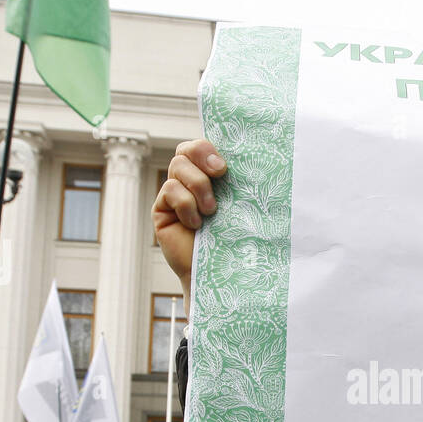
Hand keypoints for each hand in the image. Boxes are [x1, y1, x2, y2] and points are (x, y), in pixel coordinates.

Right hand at [153, 139, 227, 314]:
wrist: (220, 275)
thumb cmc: (239, 241)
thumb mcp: (243, 207)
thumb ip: (242, 183)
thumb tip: (260, 156)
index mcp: (212, 176)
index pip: (204, 146)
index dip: (209, 147)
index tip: (224, 165)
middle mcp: (192, 181)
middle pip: (186, 149)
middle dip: (202, 155)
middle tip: (220, 173)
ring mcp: (175, 194)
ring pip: (178, 166)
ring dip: (198, 185)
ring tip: (211, 211)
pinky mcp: (162, 209)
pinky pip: (170, 190)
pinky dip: (186, 205)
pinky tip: (196, 225)